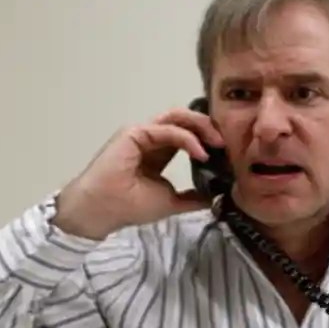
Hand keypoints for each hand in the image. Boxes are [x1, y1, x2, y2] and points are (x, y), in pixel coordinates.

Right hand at [53, 107, 224, 240]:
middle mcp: (151, 138)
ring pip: (177, 117)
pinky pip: (167, 129)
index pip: (187, 134)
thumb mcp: (170, 202)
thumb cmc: (129, 206)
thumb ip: (191, 197)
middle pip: (184, 120)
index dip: (207, 137)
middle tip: (225, 142)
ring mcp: (142, 133)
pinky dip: (187, 138)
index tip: (226, 152)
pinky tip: (200, 151)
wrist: (102, 210)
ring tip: (217, 141)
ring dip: (201, 125)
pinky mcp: (134, 134)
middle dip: (208, 126)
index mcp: (158, 151)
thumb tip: (214, 197)